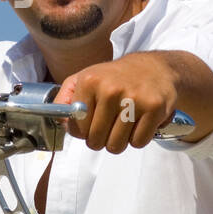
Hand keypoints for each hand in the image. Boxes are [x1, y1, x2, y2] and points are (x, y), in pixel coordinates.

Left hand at [52, 53, 179, 153]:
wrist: (155, 67)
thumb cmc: (116, 77)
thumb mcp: (86, 78)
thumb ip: (65, 99)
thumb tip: (57, 121)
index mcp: (90, 81)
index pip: (77, 129)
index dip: (82, 132)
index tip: (90, 124)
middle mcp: (111, 90)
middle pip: (96, 140)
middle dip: (100, 139)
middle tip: (108, 126)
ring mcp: (134, 99)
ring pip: (116, 145)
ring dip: (119, 141)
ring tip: (124, 124)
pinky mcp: (154, 109)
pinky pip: (138, 142)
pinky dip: (138, 139)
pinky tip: (139, 123)